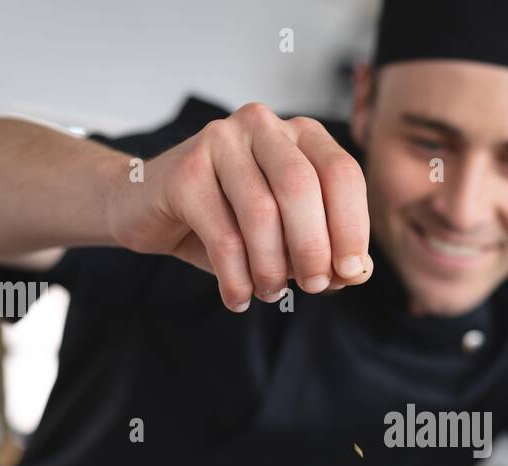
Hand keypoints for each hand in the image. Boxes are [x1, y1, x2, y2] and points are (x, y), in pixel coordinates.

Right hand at [104, 102, 371, 311]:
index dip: (352, 228)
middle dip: (313, 248)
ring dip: (271, 268)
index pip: (342, 175)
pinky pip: (223, 234)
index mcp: (300, 134)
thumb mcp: (285, 237)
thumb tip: (357, 273)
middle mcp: (263, 127)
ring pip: (261, 213)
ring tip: (269, 294)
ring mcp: (221, 141)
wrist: (149, 210)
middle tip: (313, 287)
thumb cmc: (228, 221)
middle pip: (302, 188)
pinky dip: (236, 277)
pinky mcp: (186, 170)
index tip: (350, 273)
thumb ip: (326, 250)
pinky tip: (238, 296)